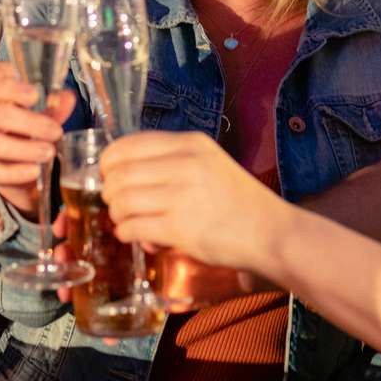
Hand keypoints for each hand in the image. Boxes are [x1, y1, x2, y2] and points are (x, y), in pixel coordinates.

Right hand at [0, 61, 75, 216]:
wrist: (16, 167)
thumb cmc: (28, 132)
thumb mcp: (44, 116)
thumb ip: (55, 107)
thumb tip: (68, 98)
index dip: (13, 86)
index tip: (34, 95)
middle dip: (28, 122)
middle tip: (56, 132)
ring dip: (23, 149)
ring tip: (48, 152)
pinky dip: (15, 172)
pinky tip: (35, 170)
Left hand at [101, 131, 289, 271]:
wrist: (272, 232)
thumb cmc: (239, 201)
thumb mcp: (209, 163)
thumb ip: (171, 162)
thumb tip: (125, 175)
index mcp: (190, 143)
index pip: (128, 144)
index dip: (109, 162)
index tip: (108, 176)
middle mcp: (184, 164)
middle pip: (119, 173)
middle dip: (109, 192)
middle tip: (116, 204)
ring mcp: (181, 195)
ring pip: (121, 200)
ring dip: (116, 215)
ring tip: (127, 222)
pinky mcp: (180, 227)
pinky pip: (132, 228)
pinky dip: (126, 234)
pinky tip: (136, 237)